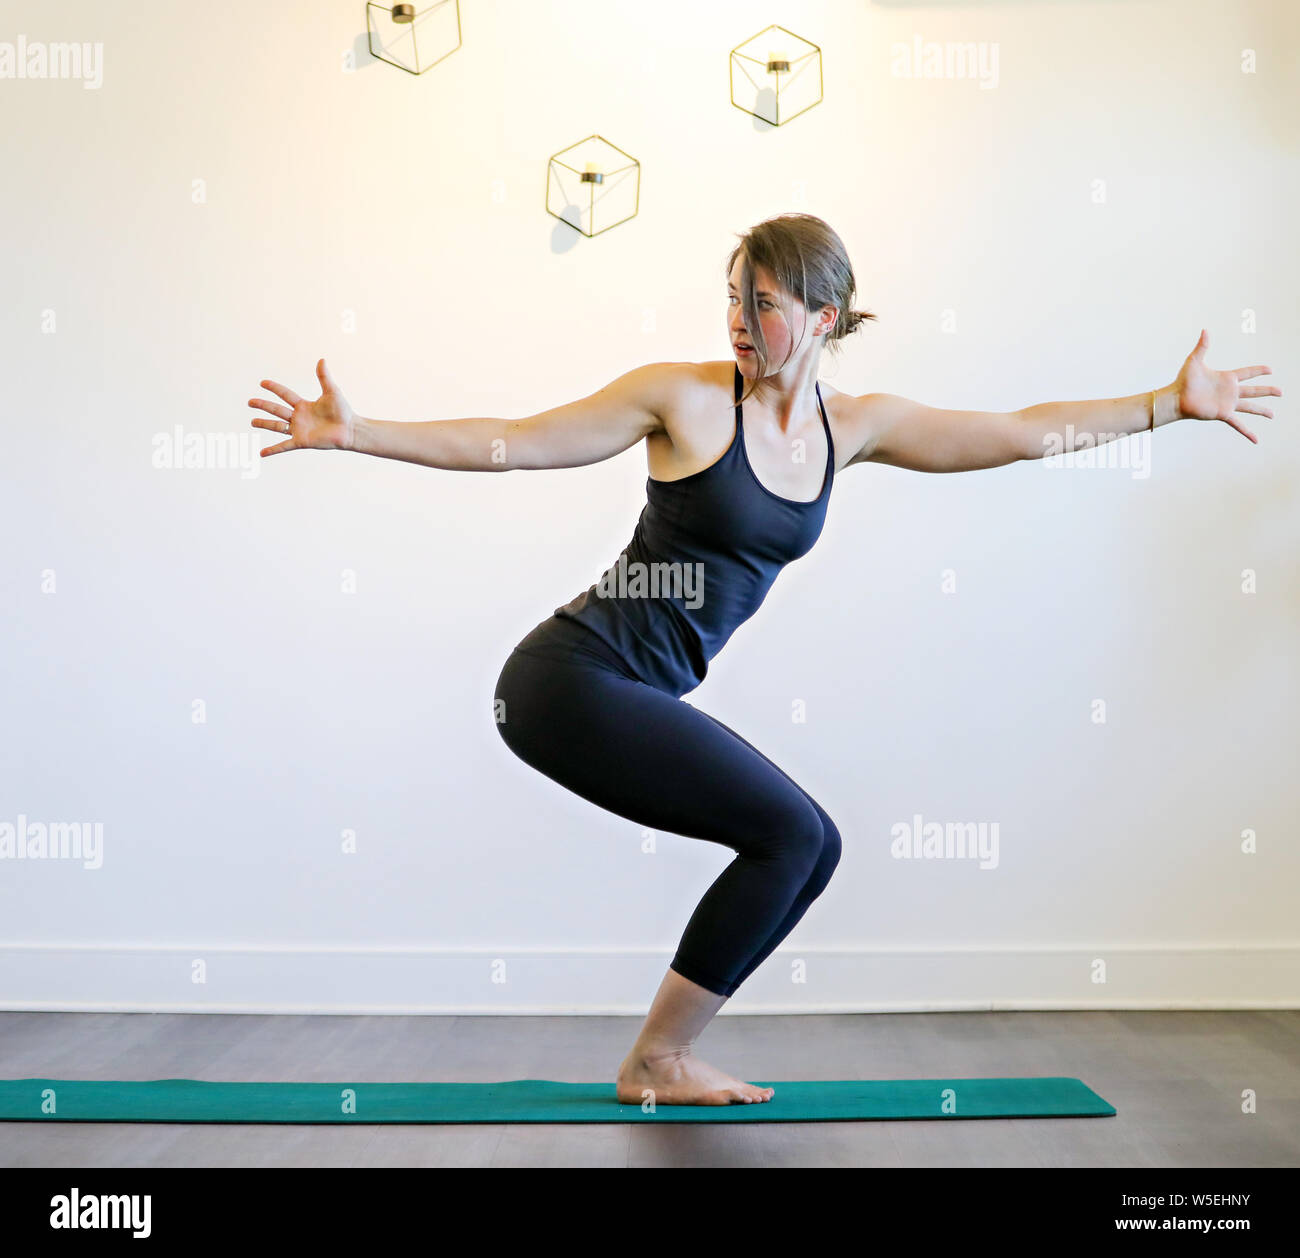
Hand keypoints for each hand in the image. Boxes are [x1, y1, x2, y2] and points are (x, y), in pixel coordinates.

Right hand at [249, 358, 355, 456]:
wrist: (350, 430)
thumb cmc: (343, 412)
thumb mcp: (332, 391)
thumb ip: (324, 377)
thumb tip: (322, 359)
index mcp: (304, 405)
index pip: (285, 394)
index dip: (274, 388)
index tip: (262, 383)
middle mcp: (299, 417)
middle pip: (277, 410)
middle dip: (263, 405)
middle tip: (250, 402)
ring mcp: (299, 430)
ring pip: (277, 426)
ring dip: (264, 424)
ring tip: (252, 422)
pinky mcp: (301, 441)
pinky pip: (284, 446)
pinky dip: (273, 450)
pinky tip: (262, 453)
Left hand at [1172, 329, 1280, 443]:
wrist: (1176, 398)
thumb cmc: (1183, 380)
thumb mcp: (1194, 361)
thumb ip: (1203, 346)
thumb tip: (1205, 330)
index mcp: (1227, 378)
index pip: (1248, 373)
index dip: (1259, 371)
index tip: (1270, 370)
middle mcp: (1230, 391)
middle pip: (1254, 390)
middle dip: (1268, 391)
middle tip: (1281, 392)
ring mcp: (1228, 403)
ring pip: (1250, 407)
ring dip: (1262, 411)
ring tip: (1273, 415)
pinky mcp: (1223, 414)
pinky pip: (1238, 424)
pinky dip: (1247, 432)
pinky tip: (1256, 440)